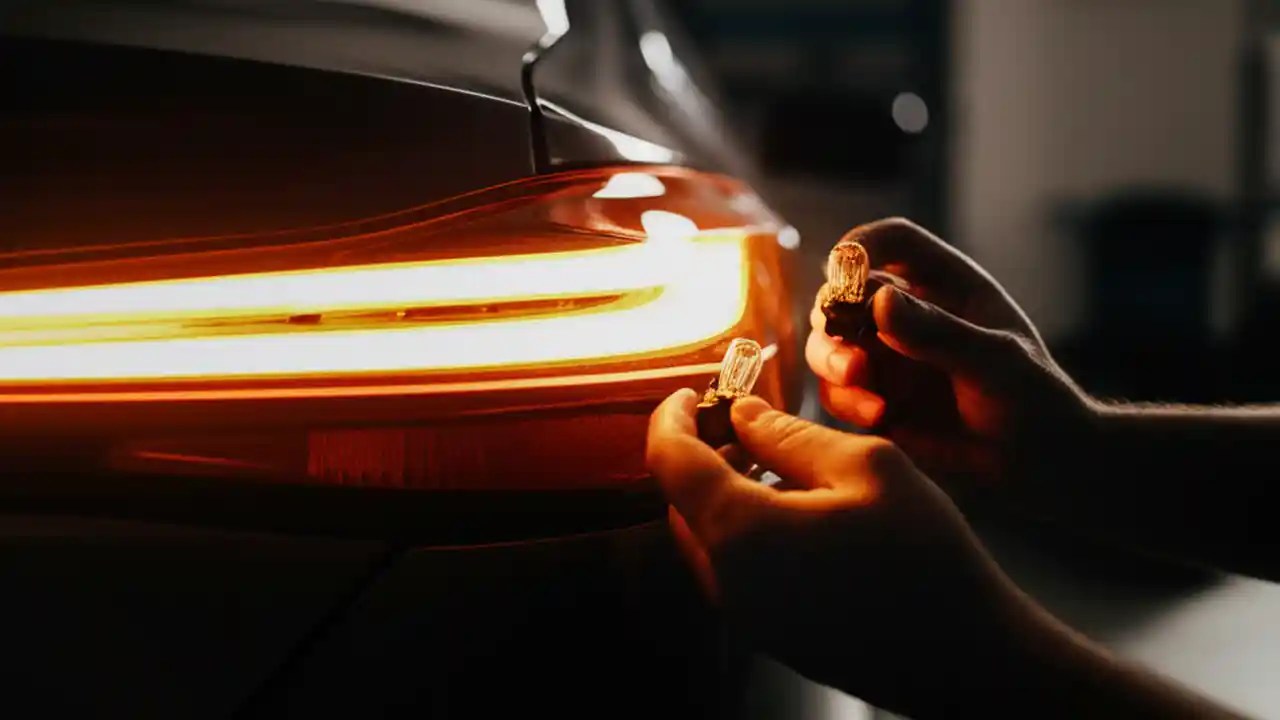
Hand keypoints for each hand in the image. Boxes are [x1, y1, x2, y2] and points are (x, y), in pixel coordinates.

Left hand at [645, 390, 1048, 716]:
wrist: (968, 657)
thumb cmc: (926, 557)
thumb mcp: (866, 466)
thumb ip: (790, 435)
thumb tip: (741, 414)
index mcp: (741, 533)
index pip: (669, 462)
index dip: (672, 418)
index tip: (693, 392)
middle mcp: (728, 581)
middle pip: (681, 502)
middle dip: (701, 454)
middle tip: (744, 421)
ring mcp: (746, 615)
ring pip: (706, 537)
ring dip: (724, 492)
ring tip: (776, 461)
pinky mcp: (770, 634)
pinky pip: (734, 569)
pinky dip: (745, 528)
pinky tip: (798, 509)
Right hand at [807, 218, 1095, 491]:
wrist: (1037, 464)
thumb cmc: (1033, 399)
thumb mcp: (995, 362)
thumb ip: (940, 333)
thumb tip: (879, 302)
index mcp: (944, 285)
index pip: (892, 241)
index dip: (861, 246)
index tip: (843, 269)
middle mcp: (906, 314)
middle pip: (843, 292)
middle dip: (834, 316)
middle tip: (850, 351)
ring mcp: (886, 358)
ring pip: (829, 343)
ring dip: (832, 360)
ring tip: (861, 385)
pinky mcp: (873, 399)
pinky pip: (837, 392)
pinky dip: (846, 400)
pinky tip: (879, 416)